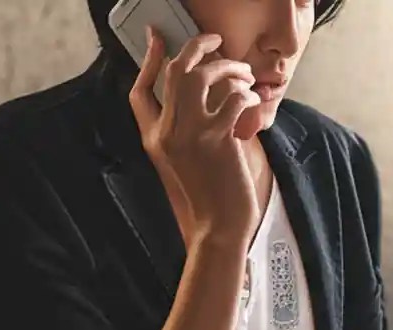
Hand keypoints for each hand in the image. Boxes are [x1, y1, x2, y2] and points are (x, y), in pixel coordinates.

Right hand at [128, 29, 262, 250]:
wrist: (217, 228)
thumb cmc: (207, 196)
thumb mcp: (183, 161)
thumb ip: (183, 129)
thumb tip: (202, 92)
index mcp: (152, 139)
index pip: (139, 90)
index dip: (148, 59)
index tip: (159, 38)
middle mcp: (166, 134)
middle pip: (174, 71)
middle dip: (197, 46)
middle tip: (216, 41)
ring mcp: (190, 136)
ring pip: (203, 76)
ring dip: (229, 67)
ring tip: (244, 75)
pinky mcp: (217, 140)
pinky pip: (233, 98)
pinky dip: (246, 93)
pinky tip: (252, 101)